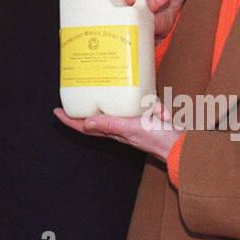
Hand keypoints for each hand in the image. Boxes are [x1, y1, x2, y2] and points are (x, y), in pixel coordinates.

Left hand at [53, 100, 180, 162]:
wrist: (183, 147)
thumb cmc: (158, 139)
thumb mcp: (132, 128)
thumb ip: (111, 124)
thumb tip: (85, 123)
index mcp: (113, 131)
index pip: (86, 126)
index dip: (69, 120)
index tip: (56, 111)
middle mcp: (120, 129)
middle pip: (98, 118)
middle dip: (90, 107)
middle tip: (80, 93)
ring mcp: (133, 125)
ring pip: (123, 110)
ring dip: (132, 104)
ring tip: (138, 100)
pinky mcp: (146, 121)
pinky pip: (143, 109)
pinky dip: (153, 107)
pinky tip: (161, 110)